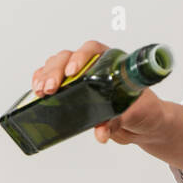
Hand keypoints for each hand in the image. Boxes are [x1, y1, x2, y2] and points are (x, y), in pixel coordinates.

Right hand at [30, 40, 169, 149]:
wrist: (146, 124)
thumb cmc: (146, 110)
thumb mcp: (135, 114)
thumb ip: (117, 120)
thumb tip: (101, 132)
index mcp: (113, 63)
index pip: (93, 50)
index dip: (80, 56)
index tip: (73, 71)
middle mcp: (95, 66)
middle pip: (68, 57)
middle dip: (56, 71)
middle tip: (50, 88)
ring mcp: (82, 79)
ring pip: (57, 66)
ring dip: (45, 76)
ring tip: (41, 92)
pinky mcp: (74, 93)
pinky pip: (53, 81)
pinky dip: (42, 83)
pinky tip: (36, 93)